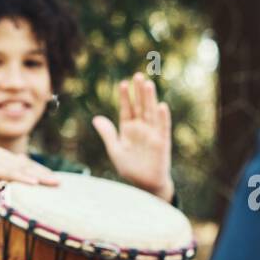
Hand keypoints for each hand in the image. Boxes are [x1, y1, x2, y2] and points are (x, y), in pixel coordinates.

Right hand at [0, 147, 61, 196]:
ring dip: (38, 176)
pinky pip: (9, 173)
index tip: (54, 181)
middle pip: (28, 165)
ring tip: (52, 183)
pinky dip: (22, 178)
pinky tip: (34, 183)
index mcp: (2, 157)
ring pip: (21, 168)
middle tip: (60, 183)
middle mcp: (1, 155)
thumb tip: (14, 185)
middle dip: (44, 174)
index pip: (26, 165)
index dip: (41, 173)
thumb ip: (3, 180)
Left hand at [92, 72, 174, 201]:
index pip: (127, 109)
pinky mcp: (162, 142)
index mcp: (129, 129)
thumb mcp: (115, 150)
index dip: (125, 97)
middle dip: (138, 92)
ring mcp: (152, 133)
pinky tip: (161, 106)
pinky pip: (162, 127)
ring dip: (150, 99)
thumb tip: (96, 118)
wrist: (144, 184)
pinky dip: (162, 117)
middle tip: (137, 75)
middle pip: (140, 106)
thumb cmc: (130, 168)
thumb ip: (108, 134)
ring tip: (148, 84)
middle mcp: (141, 128)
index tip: (122, 83)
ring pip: (151, 112)